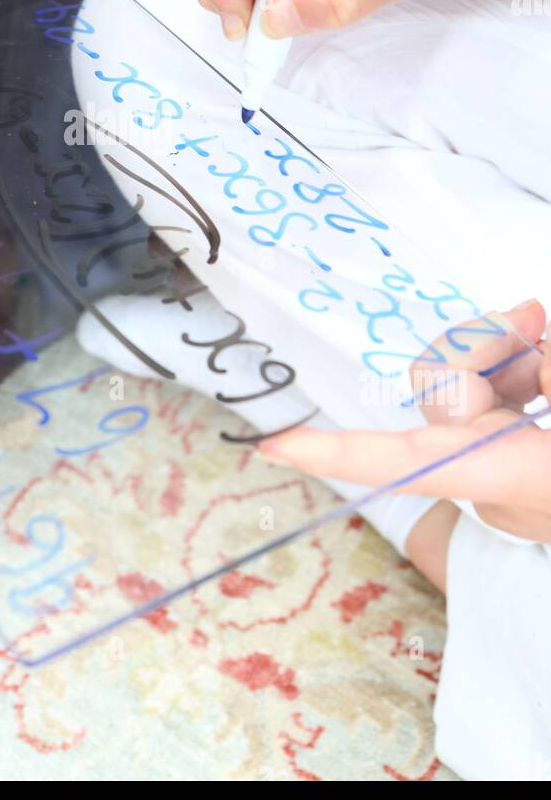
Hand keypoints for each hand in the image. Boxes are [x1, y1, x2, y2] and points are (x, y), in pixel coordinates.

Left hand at [259, 300, 550, 544]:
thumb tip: (539, 329)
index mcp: (508, 479)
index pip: (409, 464)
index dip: (339, 454)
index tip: (275, 446)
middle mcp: (494, 467)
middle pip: (443, 383)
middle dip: (485, 340)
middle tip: (535, 319)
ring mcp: (505, 446)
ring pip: (476, 368)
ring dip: (514, 342)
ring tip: (544, 330)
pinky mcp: (518, 430)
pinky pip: (505, 372)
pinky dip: (526, 355)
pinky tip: (543, 342)